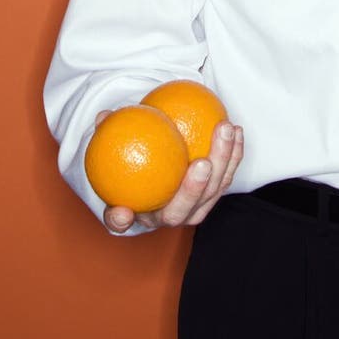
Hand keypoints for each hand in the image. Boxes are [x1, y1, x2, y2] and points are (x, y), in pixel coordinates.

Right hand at [99, 115, 244, 233]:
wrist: (161, 172)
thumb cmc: (137, 159)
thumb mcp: (118, 149)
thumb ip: (108, 134)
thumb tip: (103, 116)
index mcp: (138, 214)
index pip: (122, 222)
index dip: (120, 220)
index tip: (122, 210)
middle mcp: (168, 218)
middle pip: (183, 211)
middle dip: (195, 190)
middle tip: (201, 163)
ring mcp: (195, 209)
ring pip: (213, 192)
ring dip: (224, 162)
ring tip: (225, 130)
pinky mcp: (214, 194)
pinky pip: (226, 176)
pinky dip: (234, 154)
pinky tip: (236, 129)